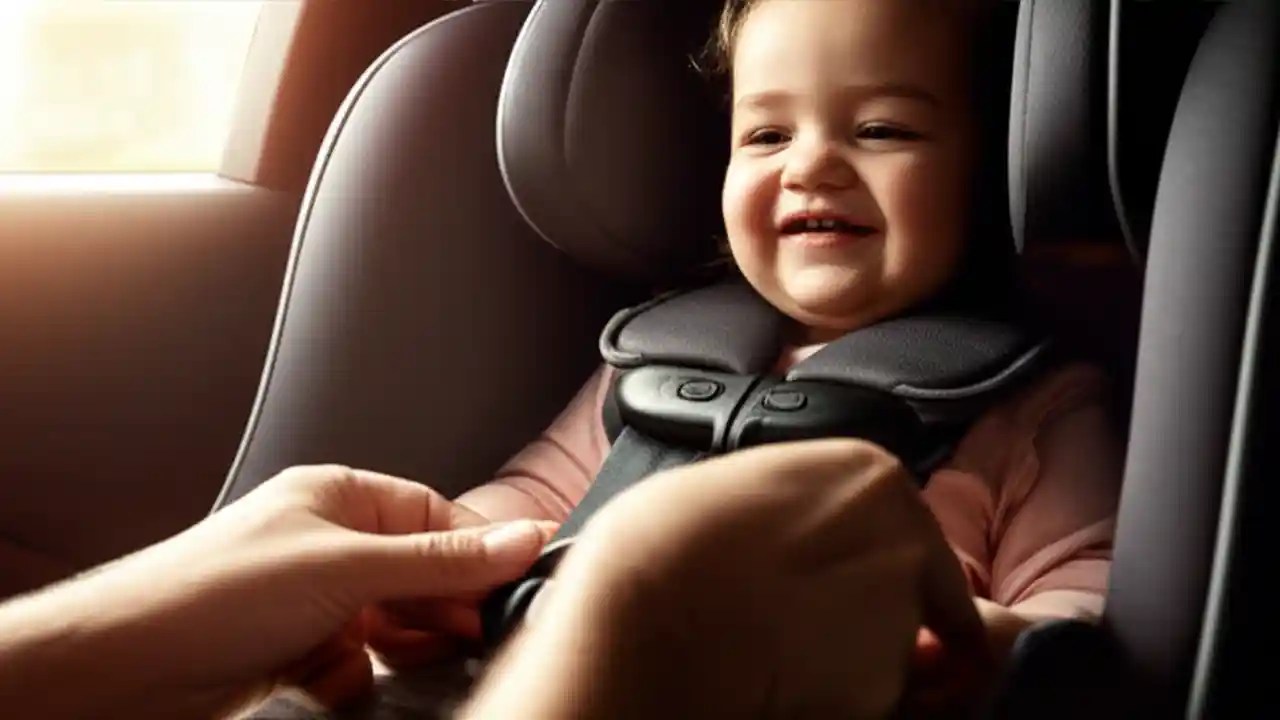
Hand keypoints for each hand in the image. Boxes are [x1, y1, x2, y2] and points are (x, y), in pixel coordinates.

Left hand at [0, 464, 554, 719]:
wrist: (127, 667)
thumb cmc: (215, 593)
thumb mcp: (349, 567)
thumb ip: (441, 562)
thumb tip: (521, 540)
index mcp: (340, 499)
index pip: (434, 518)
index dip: (477, 553)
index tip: (516, 583)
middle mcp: (328, 544)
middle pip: (417, 574)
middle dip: (440, 608)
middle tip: (471, 634)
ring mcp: (311, 599)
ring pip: (390, 624)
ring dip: (398, 647)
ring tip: (401, 658)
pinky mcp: (293, 650)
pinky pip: (354, 665)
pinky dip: (354, 679)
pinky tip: (340, 680)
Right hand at [463, 439, 989, 719]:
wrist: (646, 620)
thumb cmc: (668, 544)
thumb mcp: (738, 483)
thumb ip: (796, 498)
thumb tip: (795, 522)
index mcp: (872, 475)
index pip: (905, 521)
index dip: (867, 552)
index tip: (840, 570)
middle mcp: (906, 539)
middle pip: (910, 582)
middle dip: (867, 602)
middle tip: (793, 610)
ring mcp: (899, 618)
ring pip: (887, 641)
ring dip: (847, 648)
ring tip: (772, 640)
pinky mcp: (881, 688)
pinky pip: (863, 690)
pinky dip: (831, 690)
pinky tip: (774, 674)